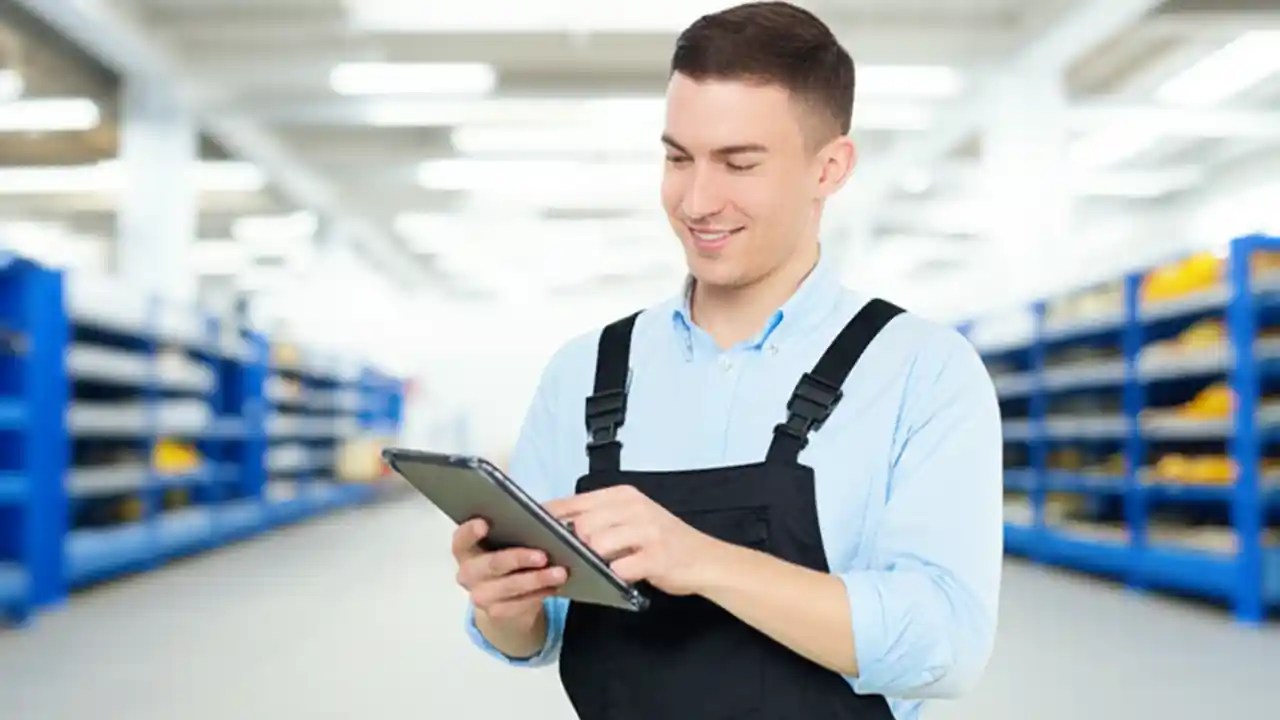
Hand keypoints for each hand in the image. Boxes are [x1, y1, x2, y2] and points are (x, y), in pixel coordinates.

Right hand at [452, 518, 567, 620]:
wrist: (506, 597)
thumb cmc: (508, 555)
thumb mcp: (509, 539)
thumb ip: (518, 525)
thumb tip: (546, 517)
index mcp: (466, 548)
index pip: (462, 538)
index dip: (470, 531)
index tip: (485, 524)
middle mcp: (468, 572)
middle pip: (492, 564)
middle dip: (518, 558)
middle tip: (542, 555)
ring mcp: (480, 595)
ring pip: (510, 586)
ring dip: (537, 579)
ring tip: (560, 573)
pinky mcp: (496, 612)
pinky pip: (519, 604)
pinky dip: (539, 594)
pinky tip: (554, 586)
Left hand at [544, 486, 721, 596]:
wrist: (706, 560)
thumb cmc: (662, 541)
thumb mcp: (631, 520)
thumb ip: (598, 519)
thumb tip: (553, 525)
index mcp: (623, 495)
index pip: (575, 502)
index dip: (549, 517)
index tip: (529, 529)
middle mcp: (634, 507)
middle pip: (582, 524)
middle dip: (569, 544)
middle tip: (561, 560)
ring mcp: (646, 531)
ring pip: (597, 544)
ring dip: (590, 561)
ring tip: (592, 570)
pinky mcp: (656, 556)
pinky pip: (619, 568)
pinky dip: (612, 576)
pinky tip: (615, 579)